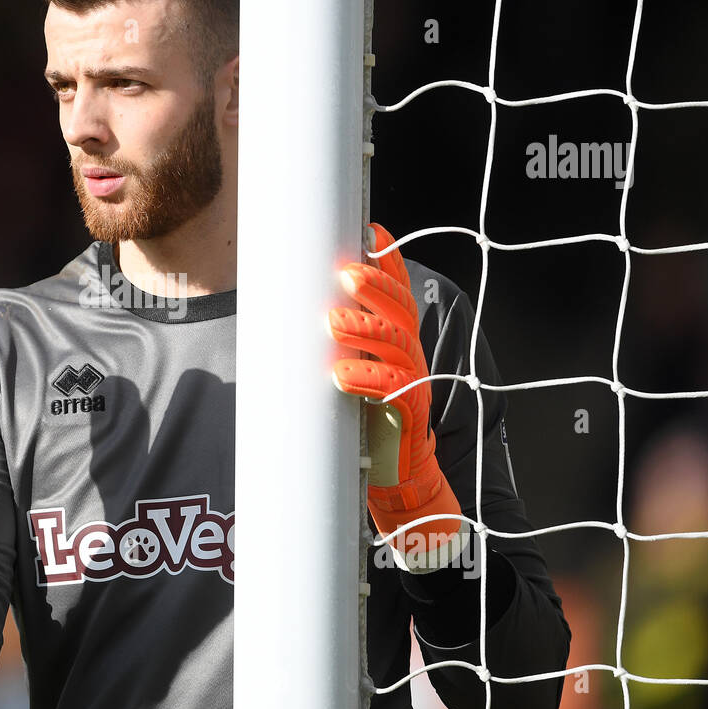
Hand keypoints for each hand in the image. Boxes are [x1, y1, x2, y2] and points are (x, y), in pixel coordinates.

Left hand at [329, 223, 466, 570]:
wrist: (398, 478)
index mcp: (399, 338)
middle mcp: (411, 353)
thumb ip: (335, 344)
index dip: (389, 260)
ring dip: (363, 328)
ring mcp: (413, 380)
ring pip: (395, 342)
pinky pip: (391, 388)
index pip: (398, 290)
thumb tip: (293, 313)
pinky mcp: (408, 413)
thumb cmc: (367, 421)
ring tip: (332, 322)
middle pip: (399, 308)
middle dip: (373, 286)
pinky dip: (364, 377)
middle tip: (344, 272)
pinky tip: (340, 373)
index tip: (371, 230)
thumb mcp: (350, 371)